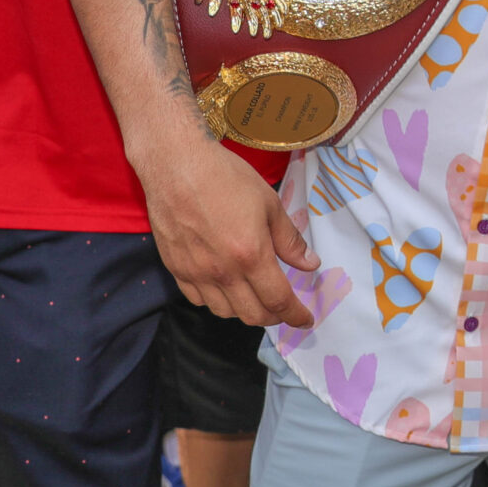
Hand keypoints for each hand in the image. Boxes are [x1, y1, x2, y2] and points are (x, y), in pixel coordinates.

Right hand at [132, 136, 318, 327]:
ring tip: (255, 295)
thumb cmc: (227, 178)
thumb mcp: (269, 203)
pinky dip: (217, 301)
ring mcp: (196, 274)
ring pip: (225, 312)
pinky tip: (225, 286)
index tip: (305, 320)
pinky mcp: (176, 269)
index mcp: (251, 256)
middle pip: (252, 315)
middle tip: (283, 307)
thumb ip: (290, 240)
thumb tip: (311, 265)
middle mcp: (223, 272)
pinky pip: (198, 300)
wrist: (177, 166)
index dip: (295, 315)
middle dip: (273, 317)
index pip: (278, 300)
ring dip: (245, 310)